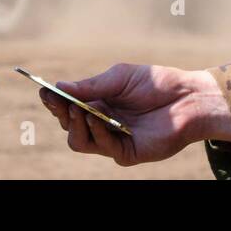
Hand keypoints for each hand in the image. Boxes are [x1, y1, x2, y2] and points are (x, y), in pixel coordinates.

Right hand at [41, 63, 230, 165]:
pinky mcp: (127, 153)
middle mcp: (102, 123)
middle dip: (60, 112)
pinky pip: (103, 147)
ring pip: (79, 141)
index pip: (68, 106)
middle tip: (57, 99)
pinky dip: (97, 131)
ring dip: (75, 124)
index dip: (54, 100)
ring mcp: (113, 139)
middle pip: (69, 125)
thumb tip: (58, 87)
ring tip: (77, 108)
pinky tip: (98, 117)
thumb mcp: (119, 77)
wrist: (187, 97)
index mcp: (98, 103)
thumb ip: (90, 85)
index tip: (43, 90)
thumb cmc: (155, 83)